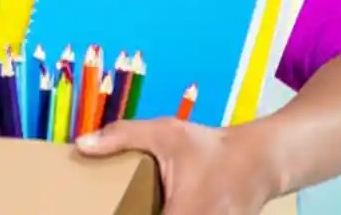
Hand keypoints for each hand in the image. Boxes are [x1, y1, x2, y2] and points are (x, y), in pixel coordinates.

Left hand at [75, 118, 280, 214]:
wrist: (260, 162)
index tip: (109, 208)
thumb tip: (80, 144)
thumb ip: (122, 137)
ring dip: (147, 213)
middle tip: (121, 204)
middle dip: (135, 213)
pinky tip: (152, 206)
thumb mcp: (166, 133)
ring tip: (135, 204)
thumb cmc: (210, 147)